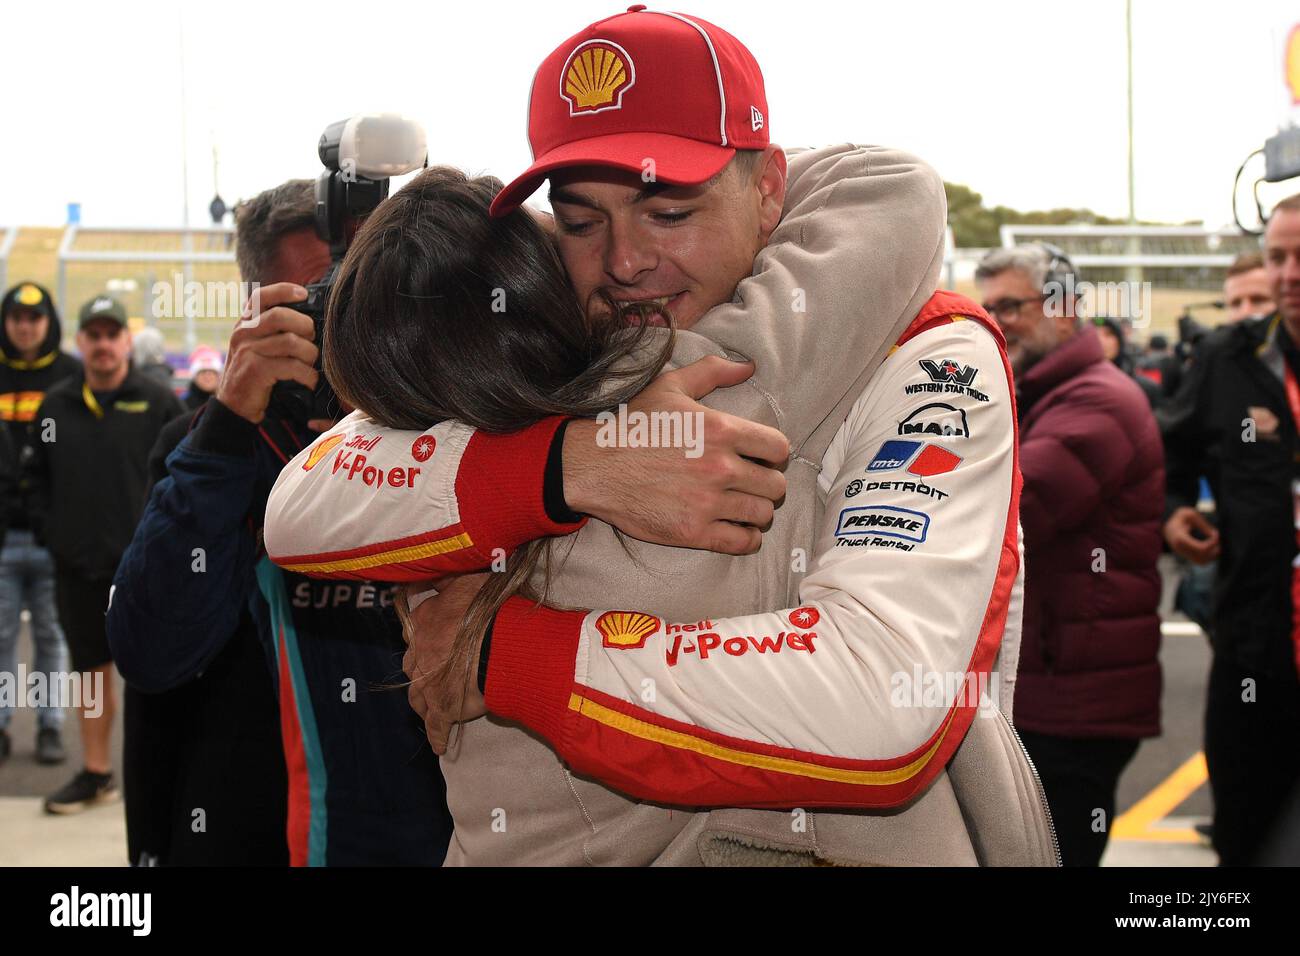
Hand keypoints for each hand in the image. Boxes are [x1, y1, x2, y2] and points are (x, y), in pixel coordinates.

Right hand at [216, 283, 318, 424]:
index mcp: (245, 323)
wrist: (235, 406)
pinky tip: (309, 381)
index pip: (261, 297)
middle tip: (311, 342)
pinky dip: (308, 375)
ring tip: (311, 365)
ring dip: (310, 355)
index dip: (283, 290)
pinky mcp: (256, 370)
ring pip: (291, 341)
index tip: (304, 294)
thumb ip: (273, 331)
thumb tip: (309, 319)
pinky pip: (292, 366)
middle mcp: (243, 333)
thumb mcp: (258, 347)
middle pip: (281, 316)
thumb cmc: (256, 374)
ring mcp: (247, 350)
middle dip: (305, 328)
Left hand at [397, 574, 489, 754]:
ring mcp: (428, 684)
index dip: (426, 635)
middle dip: (421, 670)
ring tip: (431, 709)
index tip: (433, 639)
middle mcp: (419, 653)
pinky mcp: (443, 709)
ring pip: (416, 697)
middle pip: (412, 665)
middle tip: (434, 674)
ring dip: (423, 703)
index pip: (415, 628)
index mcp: (424, 621)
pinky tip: (439, 745)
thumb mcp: (467, 579)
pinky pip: (436, 727)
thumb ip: (448, 576)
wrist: (504, 645)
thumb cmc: (491, 609)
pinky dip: (436, 736)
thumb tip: (435, 567)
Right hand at [562, 356, 788, 554]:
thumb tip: (748, 367)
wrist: (594, 466)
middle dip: (768, 484)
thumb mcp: (671, 386)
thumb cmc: (632, 425)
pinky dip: (746, 538)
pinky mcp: (694, 532)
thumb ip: (713, 371)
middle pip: (775, 485)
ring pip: (762, 515)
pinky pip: (742, 542)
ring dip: (758, 511)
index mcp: (722, 430)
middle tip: (752, 484)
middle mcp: (721, 468)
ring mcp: (708, 503)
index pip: (778, 448)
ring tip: (744, 506)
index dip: (774, 453)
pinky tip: (737, 529)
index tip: (762, 458)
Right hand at [1163, 506, 1219, 564]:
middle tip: (1216, 539)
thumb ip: (1203, 525)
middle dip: (1214, 550)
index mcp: (1180, 538)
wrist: (1166, 524)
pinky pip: (1199, 561)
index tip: (1216, 533)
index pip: (1202, 548)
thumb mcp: (1191, 514)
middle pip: (1203, 557)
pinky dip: (1208, 557)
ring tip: (1215, 544)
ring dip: (1212, 555)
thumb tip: (1214, 535)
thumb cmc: (1179, 517)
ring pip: (1202, 562)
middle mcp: (1181, 549)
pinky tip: (1211, 547)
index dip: (1213, 542)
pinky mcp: (1185, 555)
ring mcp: (1182, 554)